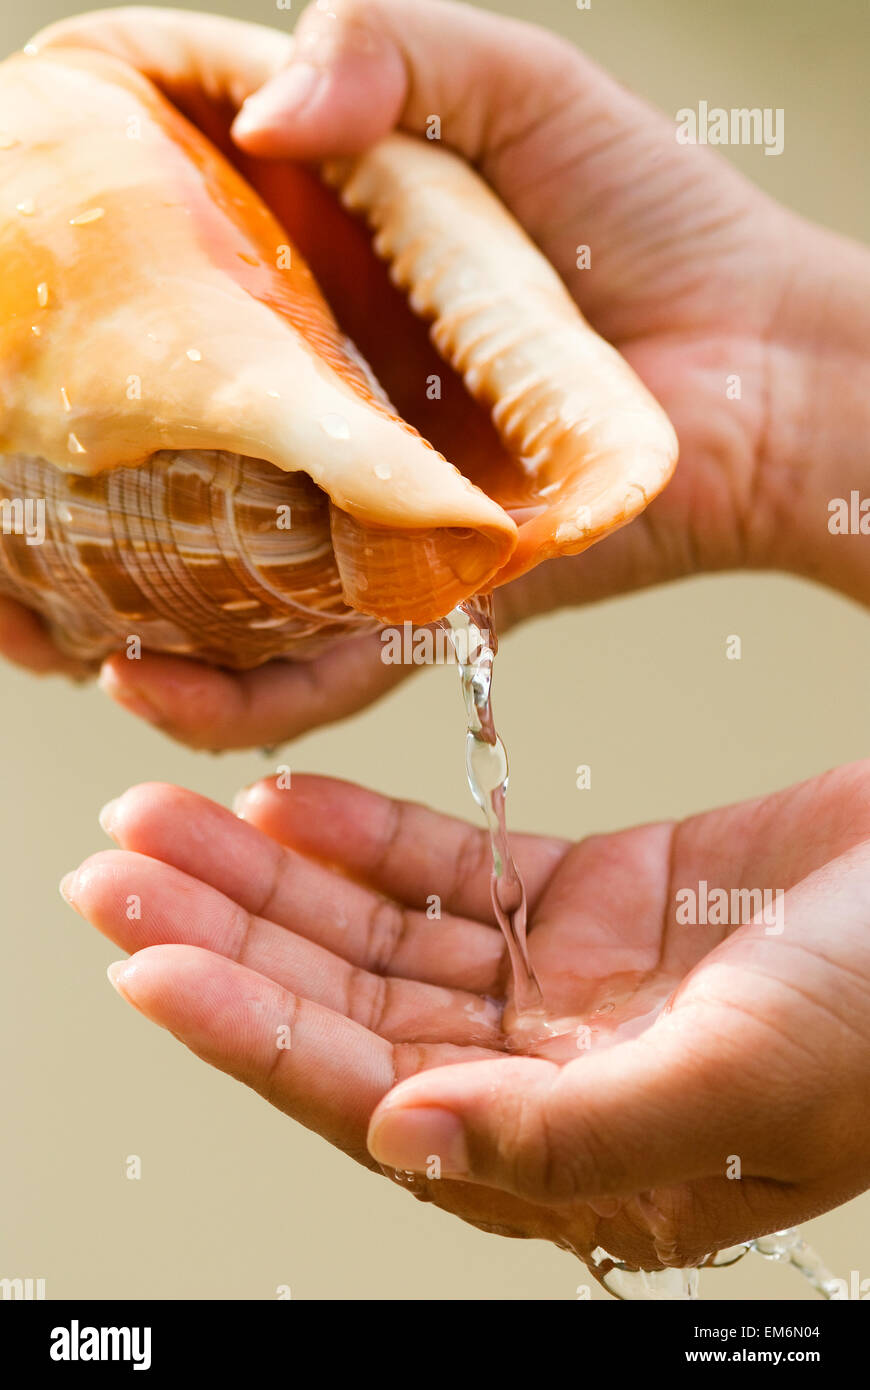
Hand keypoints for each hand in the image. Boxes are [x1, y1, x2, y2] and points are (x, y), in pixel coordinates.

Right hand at [26, 1, 869, 749]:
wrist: (770, 364)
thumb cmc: (657, 223)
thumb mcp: (516, 91)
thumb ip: (392, 53)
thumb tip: (257, 105)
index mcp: (315, 290)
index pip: (162, 309)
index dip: (69, 323)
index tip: (3, 336)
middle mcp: (322, 411)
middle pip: (161, 465)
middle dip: (58, 501)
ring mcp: (365, 511)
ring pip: (216, 584)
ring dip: (115, 614)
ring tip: (34, 629)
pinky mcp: (425, 597)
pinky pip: (321, 665)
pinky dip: (240, 693)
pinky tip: (153, 686)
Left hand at [60, 764, 869, 1272]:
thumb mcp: (748, 1078)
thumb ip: (573, 1132)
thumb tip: (399, 1141)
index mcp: (580, 1161)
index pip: (372, 1097)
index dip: (251, 1033)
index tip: (146, 963)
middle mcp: (552, 1077)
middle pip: (349, 1007)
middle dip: (228, 938)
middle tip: (116, 869)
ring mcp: (567, 983)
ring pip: (381, 931)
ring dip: (273, 876)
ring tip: (168, 819)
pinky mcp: (592, 897)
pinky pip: (452, 870)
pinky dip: (368, 835)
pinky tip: (288, 802)